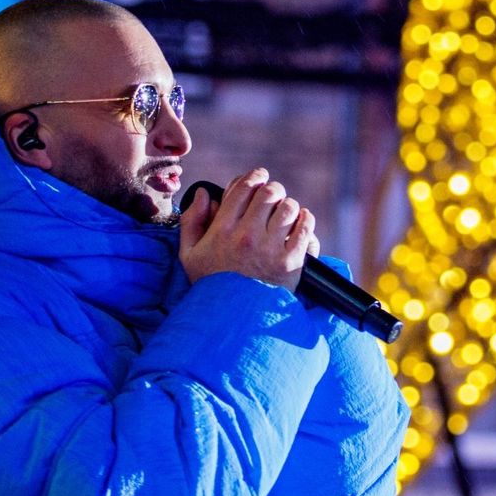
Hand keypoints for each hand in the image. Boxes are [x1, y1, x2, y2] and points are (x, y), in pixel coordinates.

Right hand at [178, 167, 315, 286]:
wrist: (234, 319)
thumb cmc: (212, 285)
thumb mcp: (189, 255)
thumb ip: (192, 221)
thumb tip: (204, 194)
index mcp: (223, 230)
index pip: (244, 187)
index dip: (254, 177)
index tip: (259, 178)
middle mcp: (247, 236)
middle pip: (269, 193)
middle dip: (273, 190)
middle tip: (273, 197)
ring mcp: (271, 249)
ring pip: (289, 207)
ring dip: (288, 206)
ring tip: (284, 214)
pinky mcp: (292, 262)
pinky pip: (306, 227)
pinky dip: (305, 220)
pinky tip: (301, 222)